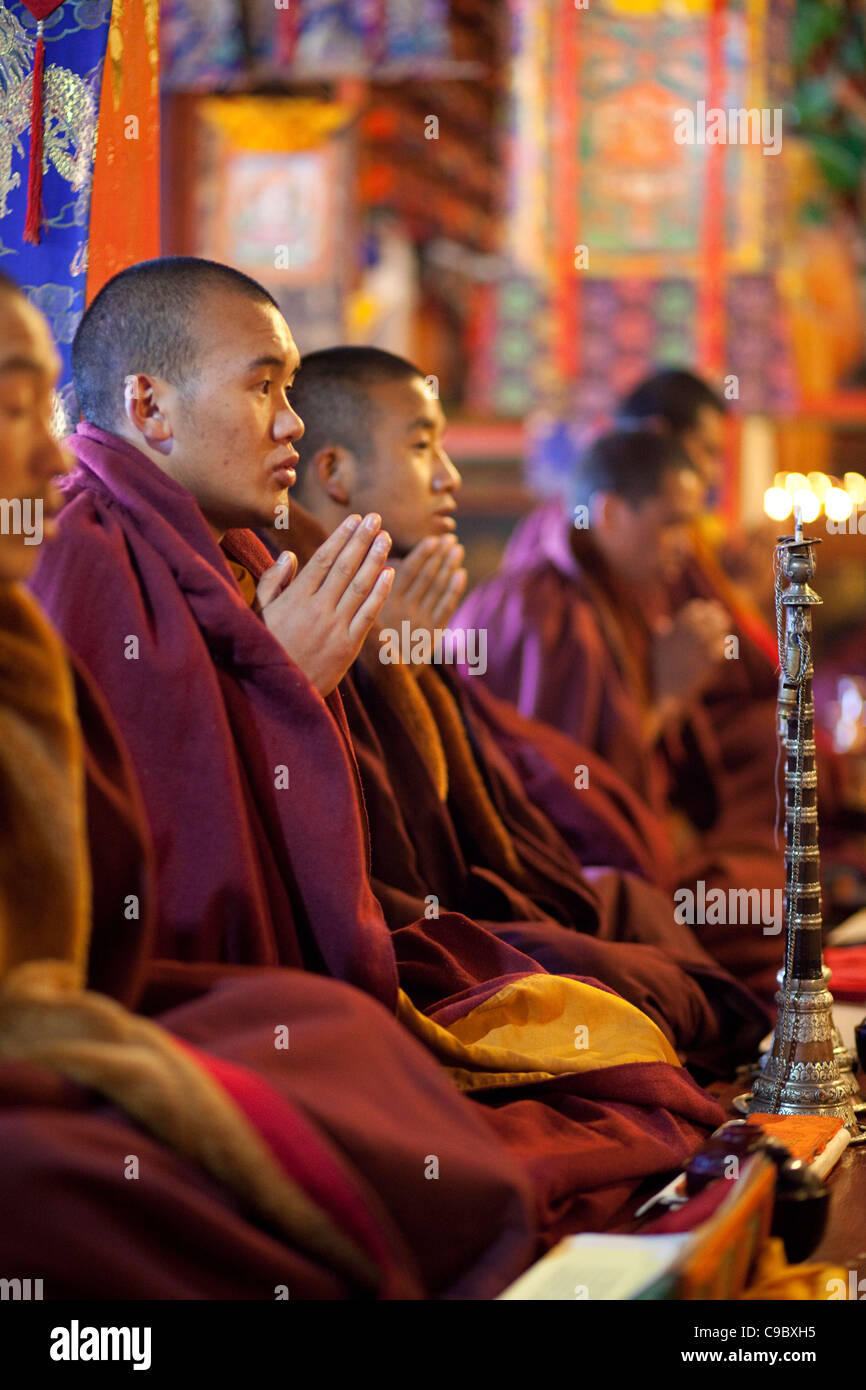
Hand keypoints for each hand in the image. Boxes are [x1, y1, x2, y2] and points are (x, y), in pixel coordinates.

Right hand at [257, 513, 393, 694]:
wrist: (278, 693)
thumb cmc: (265, 649)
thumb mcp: (259, 613)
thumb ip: (273, 583)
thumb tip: (289, 555)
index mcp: (295, 598)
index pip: (322, 560)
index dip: (340, 537)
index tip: (354, 519)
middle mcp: (316, 609)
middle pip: (344, 567)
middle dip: (361, 540)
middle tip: (376, 518)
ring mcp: (334, 628)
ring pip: (359, 587)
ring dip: (375, 559)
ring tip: (386, 538)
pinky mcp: (348, 647)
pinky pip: (367, 615)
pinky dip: (380, 593)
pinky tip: (390, 573)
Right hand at [377, 535, 467, 668]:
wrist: (378, 675)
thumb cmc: (369, 634)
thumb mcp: (365, 609)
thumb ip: (376, 586)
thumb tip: (383, 554)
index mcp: (385, 602)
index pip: (408, 571)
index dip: (423, 554)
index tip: (433, 538)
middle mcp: (405, 611)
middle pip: (427, 577)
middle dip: (440, 556)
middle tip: (450, 537)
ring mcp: (420, 623)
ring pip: (438, 590)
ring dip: (449, 567)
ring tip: (457, 548)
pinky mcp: (432, 634)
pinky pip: (446, 608)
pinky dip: (454, 590)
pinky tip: (461, 573)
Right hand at [652, 598, 729, 705]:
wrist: (665, 693)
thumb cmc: (661, 672)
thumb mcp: (656, 648)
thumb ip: (662, 634)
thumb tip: (662, 621)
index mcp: (676, 628)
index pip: (694, 608)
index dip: (703, 609)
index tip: (708, 611)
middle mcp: (688, 634)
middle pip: (710, 615)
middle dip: (717, 616)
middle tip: (722, 620)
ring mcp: (699, 647)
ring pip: (719, 628)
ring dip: (723, 628)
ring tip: (724, 632)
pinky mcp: (709, 661)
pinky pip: (723, 646)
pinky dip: (726, 645)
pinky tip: (726, 648)